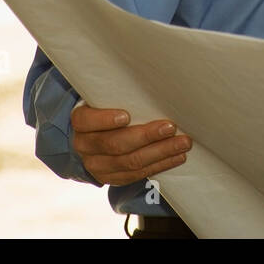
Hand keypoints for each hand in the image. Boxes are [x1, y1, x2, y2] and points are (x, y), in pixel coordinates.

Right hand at [70, 102, 192, 185]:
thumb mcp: (104, 98)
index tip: (127, 115)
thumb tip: (152, 84)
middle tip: (170, 127)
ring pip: (130, 162)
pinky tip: (177, 157)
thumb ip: (118, 94)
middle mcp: (84, 146)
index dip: (106, 119)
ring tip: (182, 143)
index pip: (87, 121)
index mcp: (80, 121)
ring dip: (160, 152)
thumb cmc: (107, 109)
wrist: (93, 136)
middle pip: (115, 144)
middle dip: (146, 136)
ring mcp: (97, 166)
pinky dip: (160, 165)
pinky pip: (137, 175)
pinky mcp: (112, 178)